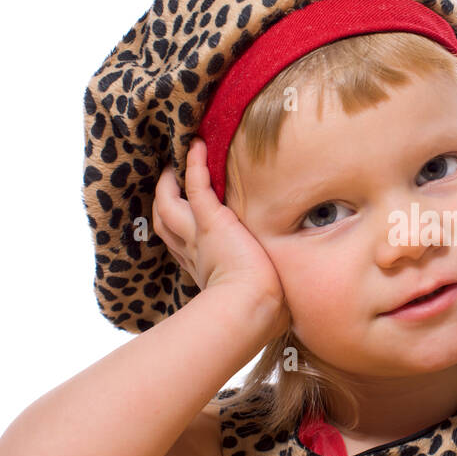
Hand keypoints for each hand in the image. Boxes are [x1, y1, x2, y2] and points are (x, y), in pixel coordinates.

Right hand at [153, 138, 289, 332]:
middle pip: (166, 223)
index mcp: (205, 270)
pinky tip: (196, 144)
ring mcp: (198, 235)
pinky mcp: (210, 221)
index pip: (185, 246)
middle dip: (165, 202)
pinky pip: (196, 185)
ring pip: (169, 204)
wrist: (253, 308)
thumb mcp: (261, 297)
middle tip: (167, 182)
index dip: (181, 232)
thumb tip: (292, 305)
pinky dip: (194, 164)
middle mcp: (195, 252)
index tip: (185, 223)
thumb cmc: (262, 310)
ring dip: (169, 182)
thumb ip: (269, 291)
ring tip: (176, 159)